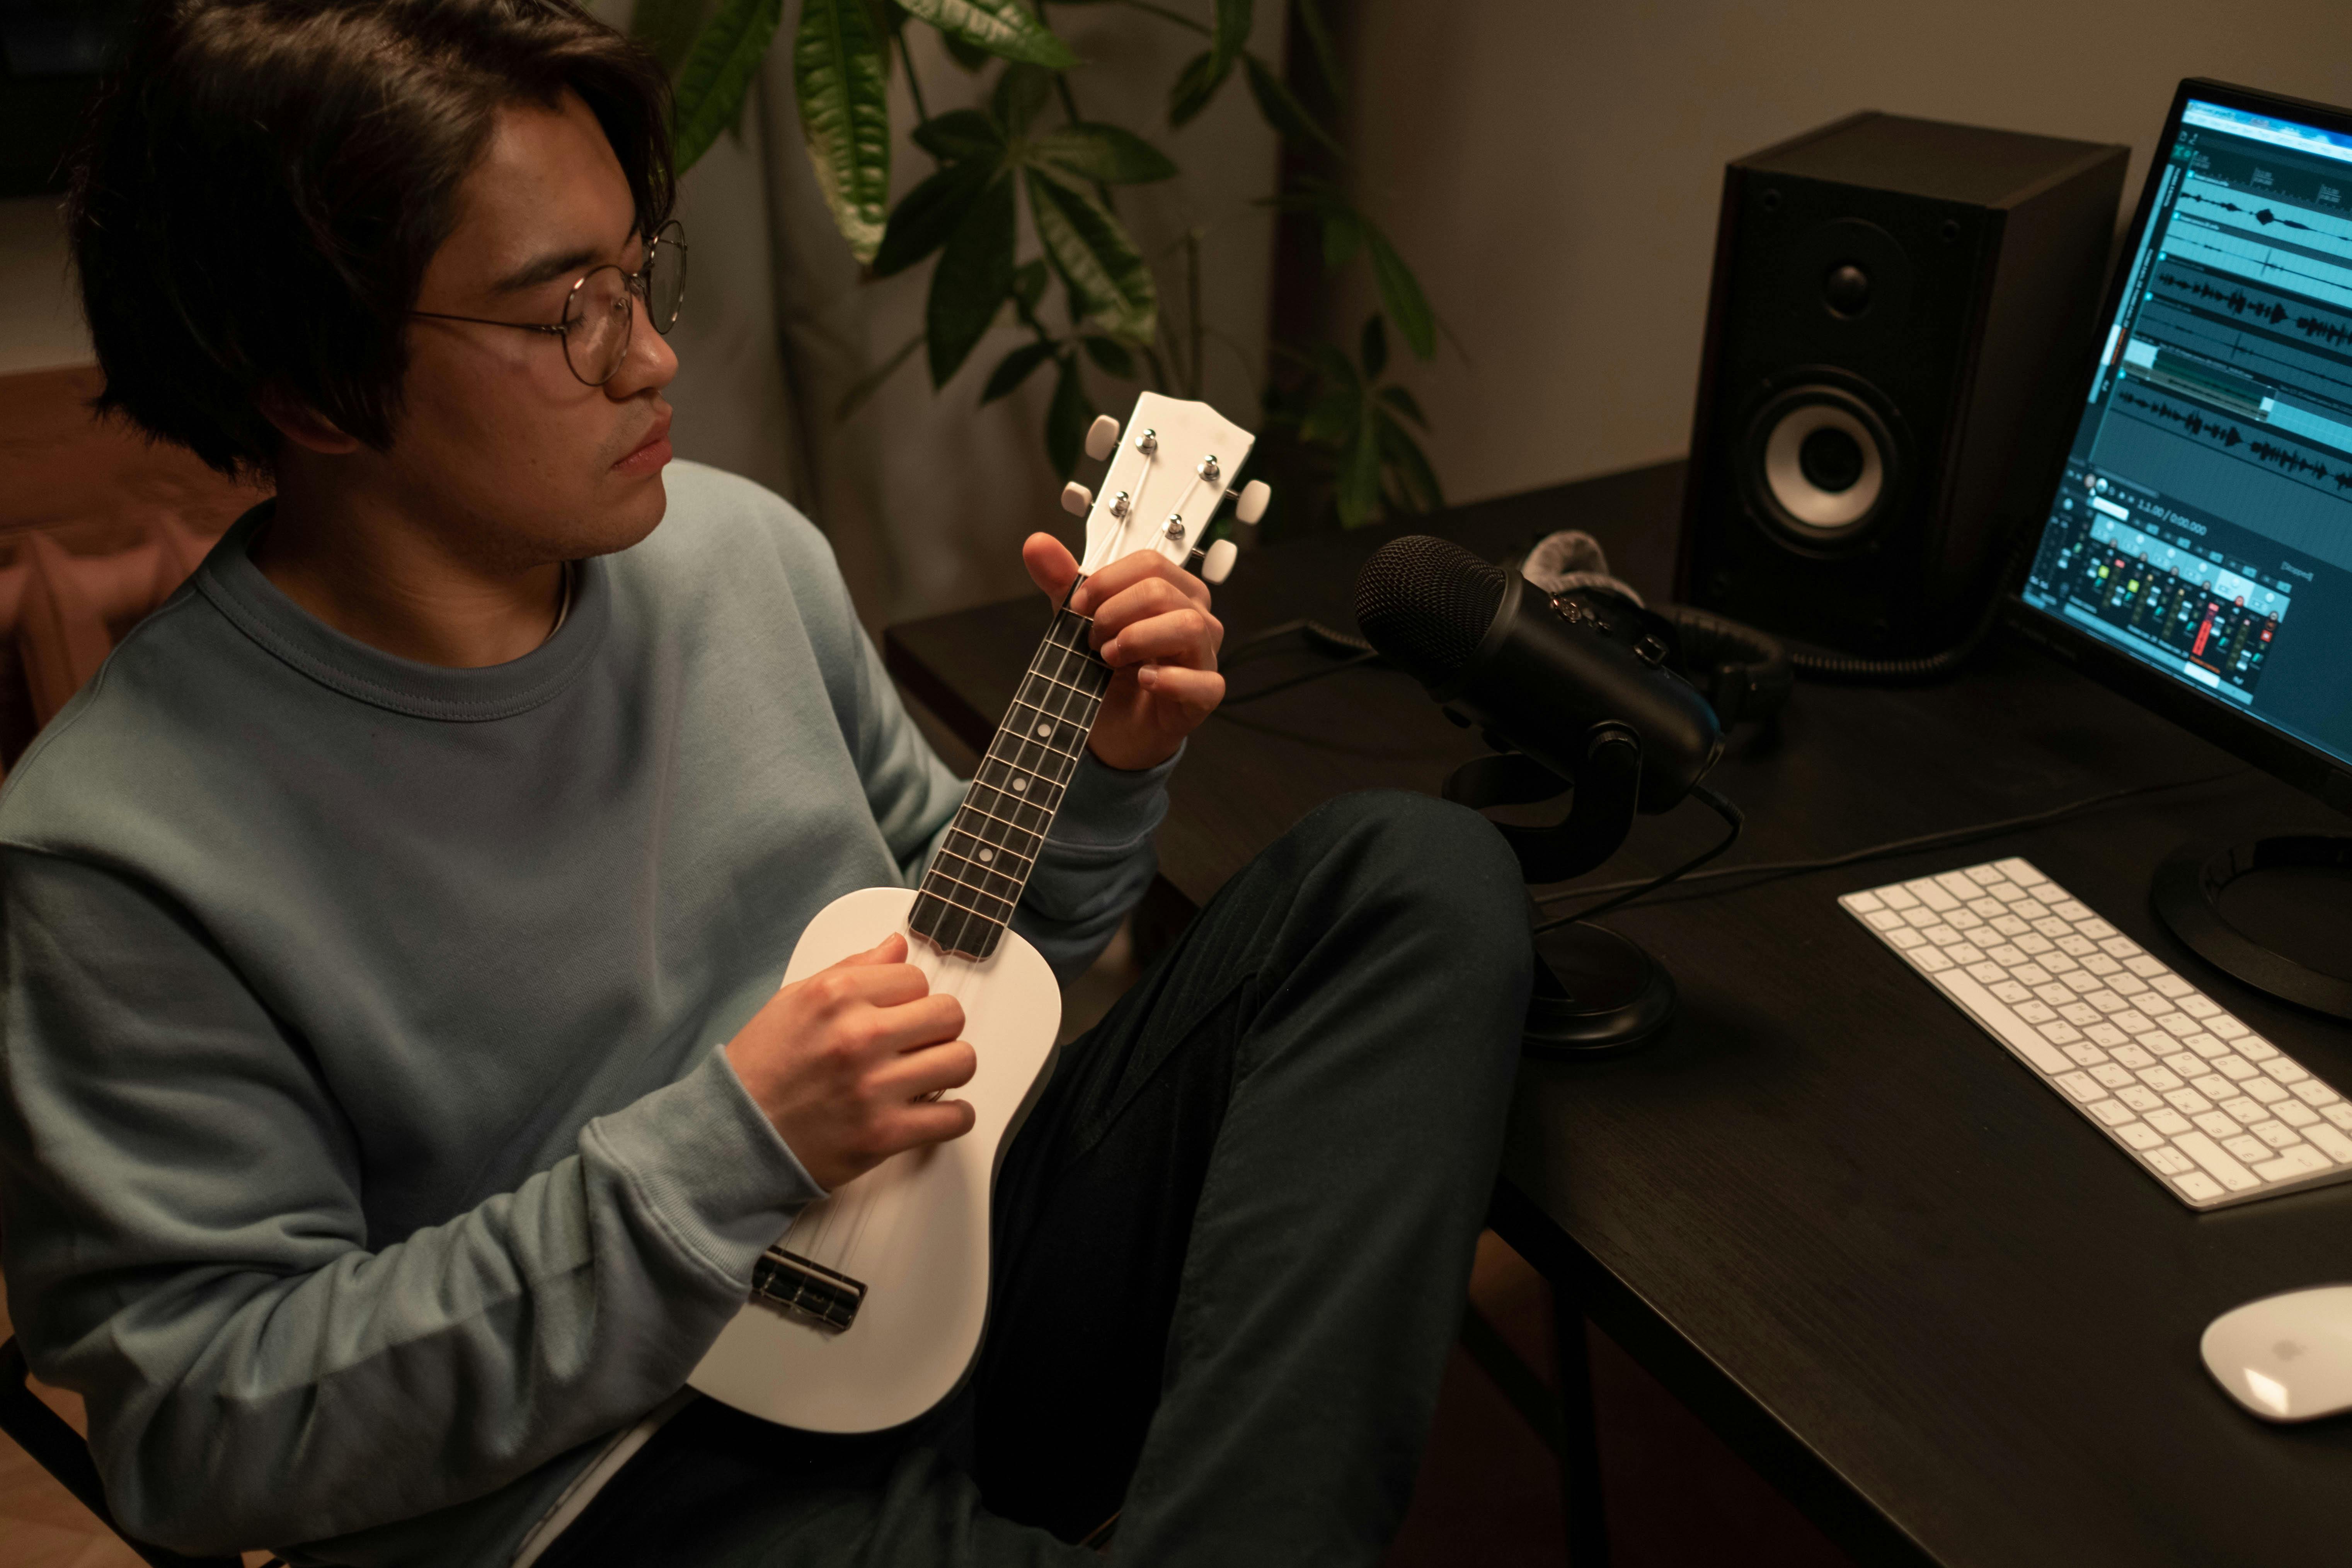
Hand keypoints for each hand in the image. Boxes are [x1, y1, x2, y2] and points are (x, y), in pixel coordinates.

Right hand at [724, 934, 975, 1190]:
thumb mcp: (794, 1001)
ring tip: (927, 1075)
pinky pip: (956, 1117)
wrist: (733, 1135)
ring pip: (961, 1060)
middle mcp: (859, 1036)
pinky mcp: (884, 1134)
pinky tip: (931, 1112)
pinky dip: (953, 1116)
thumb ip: (851, 969)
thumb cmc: (760, 1070)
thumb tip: (895, 947)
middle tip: (918, 1043)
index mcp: (836, 996)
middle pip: (948, 1014)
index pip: (915, 977)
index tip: (898, 1014)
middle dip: (937, 1028)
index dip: (909, 997)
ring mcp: (874, 1087)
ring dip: (949, 1068)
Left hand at [1022, 534, 1223, 770]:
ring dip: (1136, 639)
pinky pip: (1204, 681)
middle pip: (1162, 592)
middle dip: (1114, 613)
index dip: (1106, 581)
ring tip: (1110, 657)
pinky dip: (1168, 679)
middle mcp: (1196, 618)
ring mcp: (1205, 656)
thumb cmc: (1108, 671)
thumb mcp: (1079, 622)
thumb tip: (1037, 545)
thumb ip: (1062, 582)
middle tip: (1093, 639)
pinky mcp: (1206, 695)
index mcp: (1173, 591)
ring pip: (1187, 626)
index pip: (1150, 563)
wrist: (1112, 726)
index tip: (1079, 605)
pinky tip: (1143, 680)